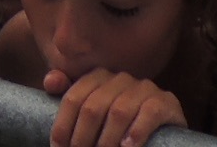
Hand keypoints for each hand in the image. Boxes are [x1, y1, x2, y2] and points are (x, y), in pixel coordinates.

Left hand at [43, 68, 186, 146]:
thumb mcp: (95, 110)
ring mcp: (145, 88)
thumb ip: (72, 98)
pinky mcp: (166, 102)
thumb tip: (50, 82)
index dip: (63, 126)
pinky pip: (149, 113)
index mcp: (98, 76)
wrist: (162, 128)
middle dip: (82, 138)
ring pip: (119, 112)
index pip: (74, 98)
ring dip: (107, 140)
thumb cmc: (119, 123)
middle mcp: (121, 78)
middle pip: (93, 107)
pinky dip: (137, 132)